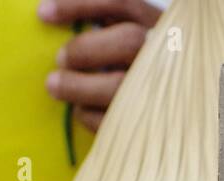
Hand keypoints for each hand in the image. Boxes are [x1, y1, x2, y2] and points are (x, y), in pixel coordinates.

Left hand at [38, 0, 161, 130]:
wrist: (180, 117)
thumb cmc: (150, 74)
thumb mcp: (139, 39)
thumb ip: (109, 24)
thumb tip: (54, 16)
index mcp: (162, 27)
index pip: (122, 3)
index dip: (80, 5)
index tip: (42, 13)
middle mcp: (168, 56)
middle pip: (129, 41)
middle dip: (84, 50)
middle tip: (60, 59)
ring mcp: (163, 93)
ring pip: (119, 85)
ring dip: (77, 86)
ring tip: (54, 85)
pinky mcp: (152, 126)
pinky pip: (114, 120)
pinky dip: (89, 114)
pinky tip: (80, 110)